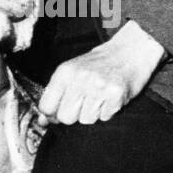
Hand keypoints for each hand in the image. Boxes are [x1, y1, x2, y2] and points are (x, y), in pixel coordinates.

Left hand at [38, 21, 165, 125]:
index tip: (58, 112)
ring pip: (85, 119)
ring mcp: (99, 87)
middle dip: (73, 114)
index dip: (52, 114)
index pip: (46, 106)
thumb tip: (42, 121)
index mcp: (65, 72)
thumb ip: (56, 95)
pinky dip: (107, 111)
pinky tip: (109, 98)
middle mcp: (80, 78)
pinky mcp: (115, 95)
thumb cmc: (99, 64)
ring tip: (99, 97)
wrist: (130, 52)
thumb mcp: (73, 71)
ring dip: (92, 112)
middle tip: (84, 102)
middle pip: (65, 116)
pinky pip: (104, 117)